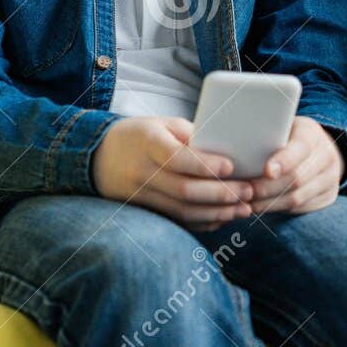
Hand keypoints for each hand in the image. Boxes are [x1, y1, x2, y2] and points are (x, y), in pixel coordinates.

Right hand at [90, 116, 255, 227]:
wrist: (97, 158)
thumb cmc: (139, 135)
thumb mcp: (161, 124)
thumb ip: (191, 136)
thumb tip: (226, 150)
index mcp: (148, 144)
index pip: (176, 158)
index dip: (205, 165)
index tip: (231, 166)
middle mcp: (142, 173)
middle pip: (184, 190)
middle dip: (221, 194)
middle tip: (248, 191)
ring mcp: (141, 197)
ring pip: (183, 211)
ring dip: (217, 213)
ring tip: (244, 208)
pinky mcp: (145, 212)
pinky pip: (177, 222)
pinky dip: (203, 222)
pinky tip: (223, 218)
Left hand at [247, 116, 341, 214]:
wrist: (320, 149)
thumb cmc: (288, 138)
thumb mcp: (281, 129)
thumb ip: (267, 136)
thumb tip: (238, 145)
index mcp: (311, 133)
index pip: (301, 147)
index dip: (284, 161)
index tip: (266, 171)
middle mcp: (326, 155)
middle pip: (297, 178)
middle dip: (267, 188)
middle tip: (245, 193)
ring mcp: (331, 178)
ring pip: (298, 197)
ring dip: (269, 204)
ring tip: (248, 204)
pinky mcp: (329, 196)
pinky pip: (301, 208)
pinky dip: (279, 210)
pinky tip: (261, 208)